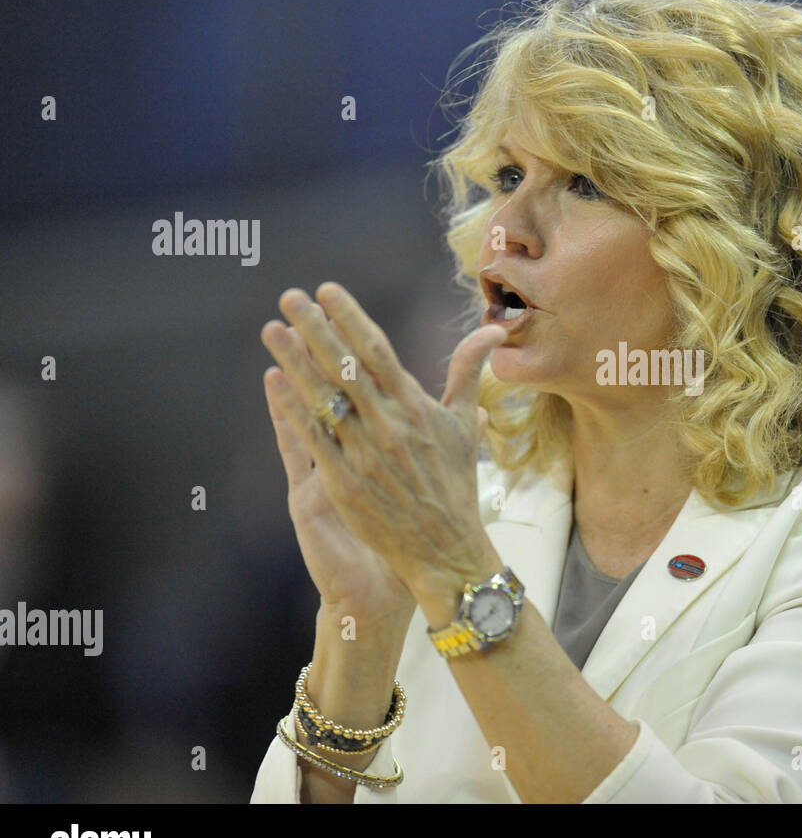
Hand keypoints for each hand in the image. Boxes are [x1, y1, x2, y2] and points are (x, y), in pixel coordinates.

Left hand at [260, 283, 506, 613]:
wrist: (444, 547)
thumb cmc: (455, 484)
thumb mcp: (464, 424)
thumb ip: (469, 372)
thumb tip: (493, 331)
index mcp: (415, 406)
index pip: (377, 350)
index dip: (350, 317)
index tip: (327, 290)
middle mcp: (388, 425)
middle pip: (343, 366)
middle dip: (314, 328)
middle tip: (289, 297)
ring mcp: (363, 454)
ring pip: (322, 398)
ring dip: (294, 361)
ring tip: (272, 331)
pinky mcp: (343, 483)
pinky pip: (313, 438)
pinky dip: (293, 409)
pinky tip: (275, 383)